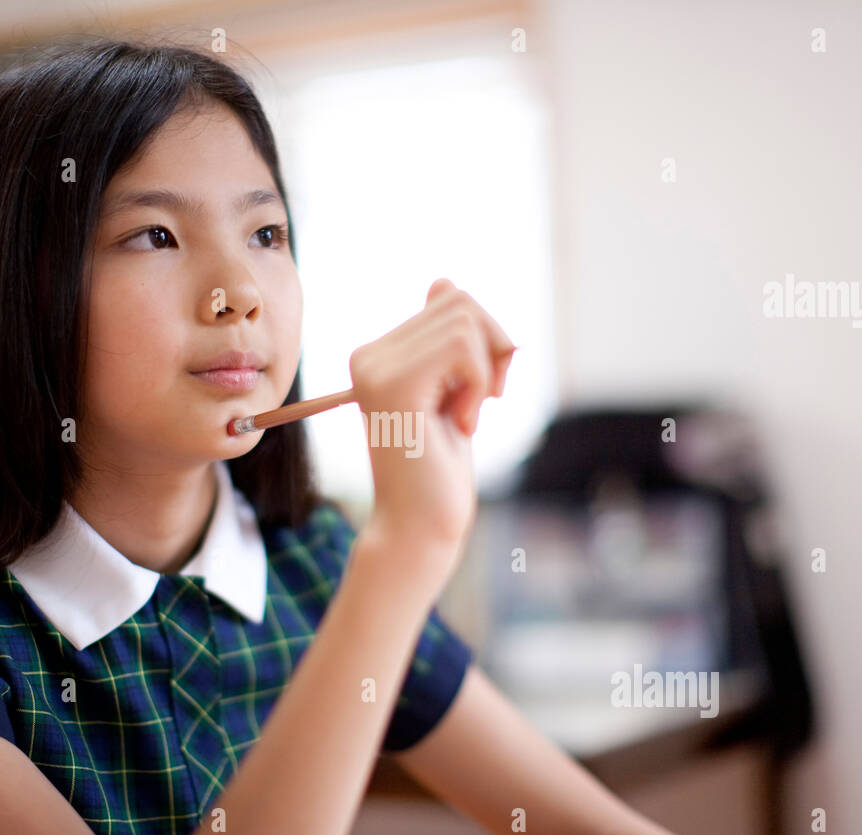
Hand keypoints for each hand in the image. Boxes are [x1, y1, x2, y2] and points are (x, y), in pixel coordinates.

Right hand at [348, 278, 514, 562]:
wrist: (419, 526)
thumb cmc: (438, 469)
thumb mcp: (452, 393)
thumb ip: (448, 345)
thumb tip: (442, 282)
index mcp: (377, 356)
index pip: (448, 299)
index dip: (486, 339)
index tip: (482, 390)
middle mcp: (368, 356)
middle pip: (458, 299)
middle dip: (494, 346)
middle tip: (485, 399)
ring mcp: (375, 369)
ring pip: (464, 318)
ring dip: (485, 368)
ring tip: (467, 414)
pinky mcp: (393, 385)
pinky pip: (462, 346)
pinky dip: (478, 382)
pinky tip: (462, 423)